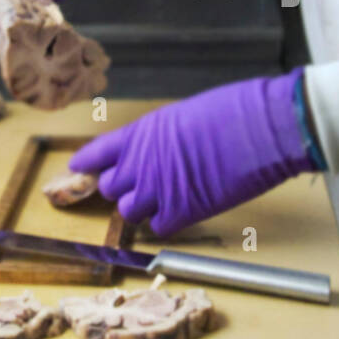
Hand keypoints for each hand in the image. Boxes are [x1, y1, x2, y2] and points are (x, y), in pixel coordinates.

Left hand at [70, 70, 322, 235]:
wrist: (259, 129)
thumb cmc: (234, 110)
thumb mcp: (185, 114)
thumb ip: (162, 137)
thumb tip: (161, 151)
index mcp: (140, 133)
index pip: (97, 153)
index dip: (87, 164)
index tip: (79, 168)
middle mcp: (140, 164)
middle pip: (110, 189)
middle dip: (124, 188)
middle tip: (144, 186)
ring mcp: (157, 191)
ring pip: (129, 213)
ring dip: (143, 208)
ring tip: (168, 197)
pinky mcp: (180, 213)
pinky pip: (158, 228)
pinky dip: (168, 222)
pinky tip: (185, 210)